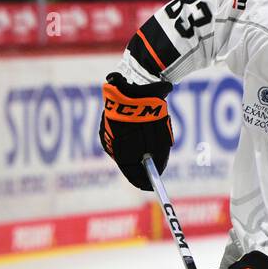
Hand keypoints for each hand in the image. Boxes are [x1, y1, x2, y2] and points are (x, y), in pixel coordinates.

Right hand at [99, 73, 172, 188]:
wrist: (138, 82)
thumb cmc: (151, 111)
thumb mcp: (160, 137)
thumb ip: (159, 158)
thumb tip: (156, 173)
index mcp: (122, 148)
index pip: (130, 172)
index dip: (141, 180)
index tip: (150, 186)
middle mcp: (110, 142)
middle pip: (125, 162)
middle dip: (139, 166)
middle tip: (152, 170)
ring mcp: (106, 131)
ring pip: (122, 149)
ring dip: (135, 152)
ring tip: (147, 148)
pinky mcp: (107, 121)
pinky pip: (119, 137)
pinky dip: (130, 140)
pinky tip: (138, 135)